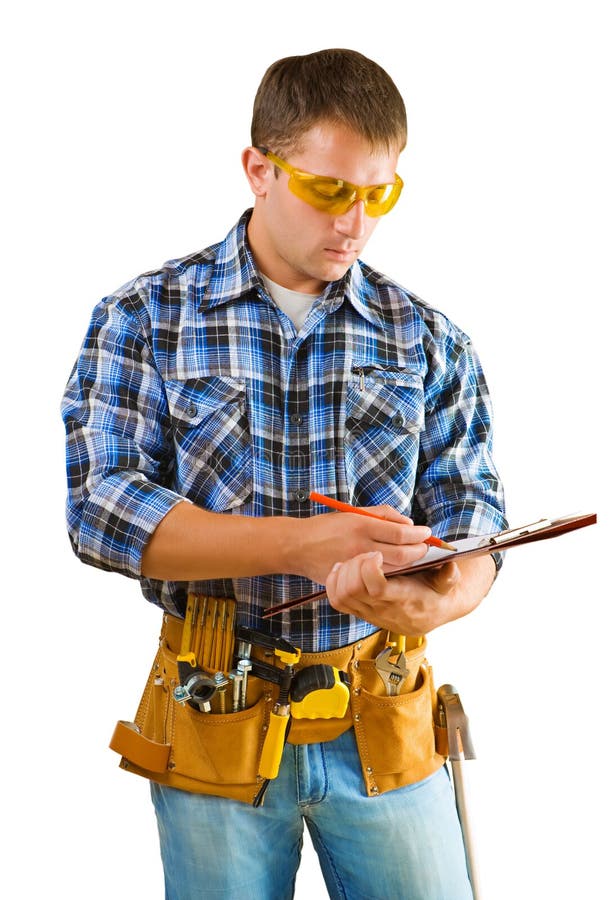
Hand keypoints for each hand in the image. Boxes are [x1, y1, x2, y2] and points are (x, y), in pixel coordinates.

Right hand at [293, 506, 430, 585]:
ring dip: (410, 563)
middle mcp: (360, 546)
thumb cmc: (327, 526)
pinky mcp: (352, 579)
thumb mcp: (354, 512)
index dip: (418, 533)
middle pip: (402, 553)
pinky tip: (398, 567)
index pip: (400, 532)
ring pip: (394, 568)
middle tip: (426, 546)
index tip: (426, 532)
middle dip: (419, 550)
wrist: (297, 546)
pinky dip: (393, 572)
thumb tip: (408, 522)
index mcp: (361, 525)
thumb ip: (383, 515)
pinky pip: (379, 578)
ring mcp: (357, 565)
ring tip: (415, 556)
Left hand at [325, 551, 495, 634]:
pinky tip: (344, 568)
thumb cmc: (437, 591)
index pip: (377, 590)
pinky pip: (337, 601)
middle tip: (364, 553)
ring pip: (342, 595)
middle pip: (353, 590)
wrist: (429, 614)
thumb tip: (451, 566)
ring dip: (343, 573)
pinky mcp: (359, 612)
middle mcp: (383, 610)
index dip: (370, 569)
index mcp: (403, 600)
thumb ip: (449, 575)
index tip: (376, 552)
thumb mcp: (448, 581)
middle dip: (354, 566)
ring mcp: (368, 613)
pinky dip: (335, 582)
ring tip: (354, 558)